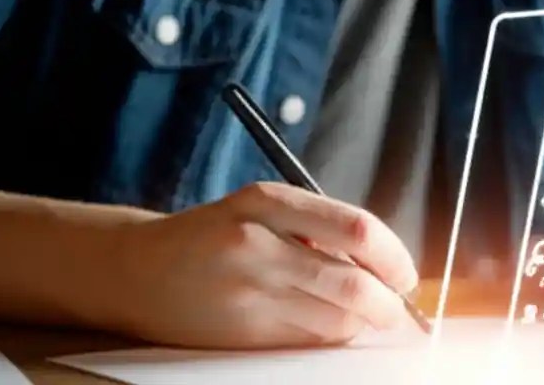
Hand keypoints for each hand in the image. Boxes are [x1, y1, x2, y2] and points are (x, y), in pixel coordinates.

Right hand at [112, 182, 419, 348]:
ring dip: (360, 323)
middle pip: (354, 284)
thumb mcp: (260, 209)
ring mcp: (248, 292)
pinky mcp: (241, 333)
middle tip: (399, 308)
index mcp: (266, 201)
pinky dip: (329, 336)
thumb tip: (385, 265)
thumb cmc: (212, 237)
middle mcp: (256, 244)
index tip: (406, 273)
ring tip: (356, 314)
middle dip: (390, 304)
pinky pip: (308, 341)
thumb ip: (317, 227)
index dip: (394, 256)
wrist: (137, 270)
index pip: (356, 229)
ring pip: (336, 320)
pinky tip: (321, 323)